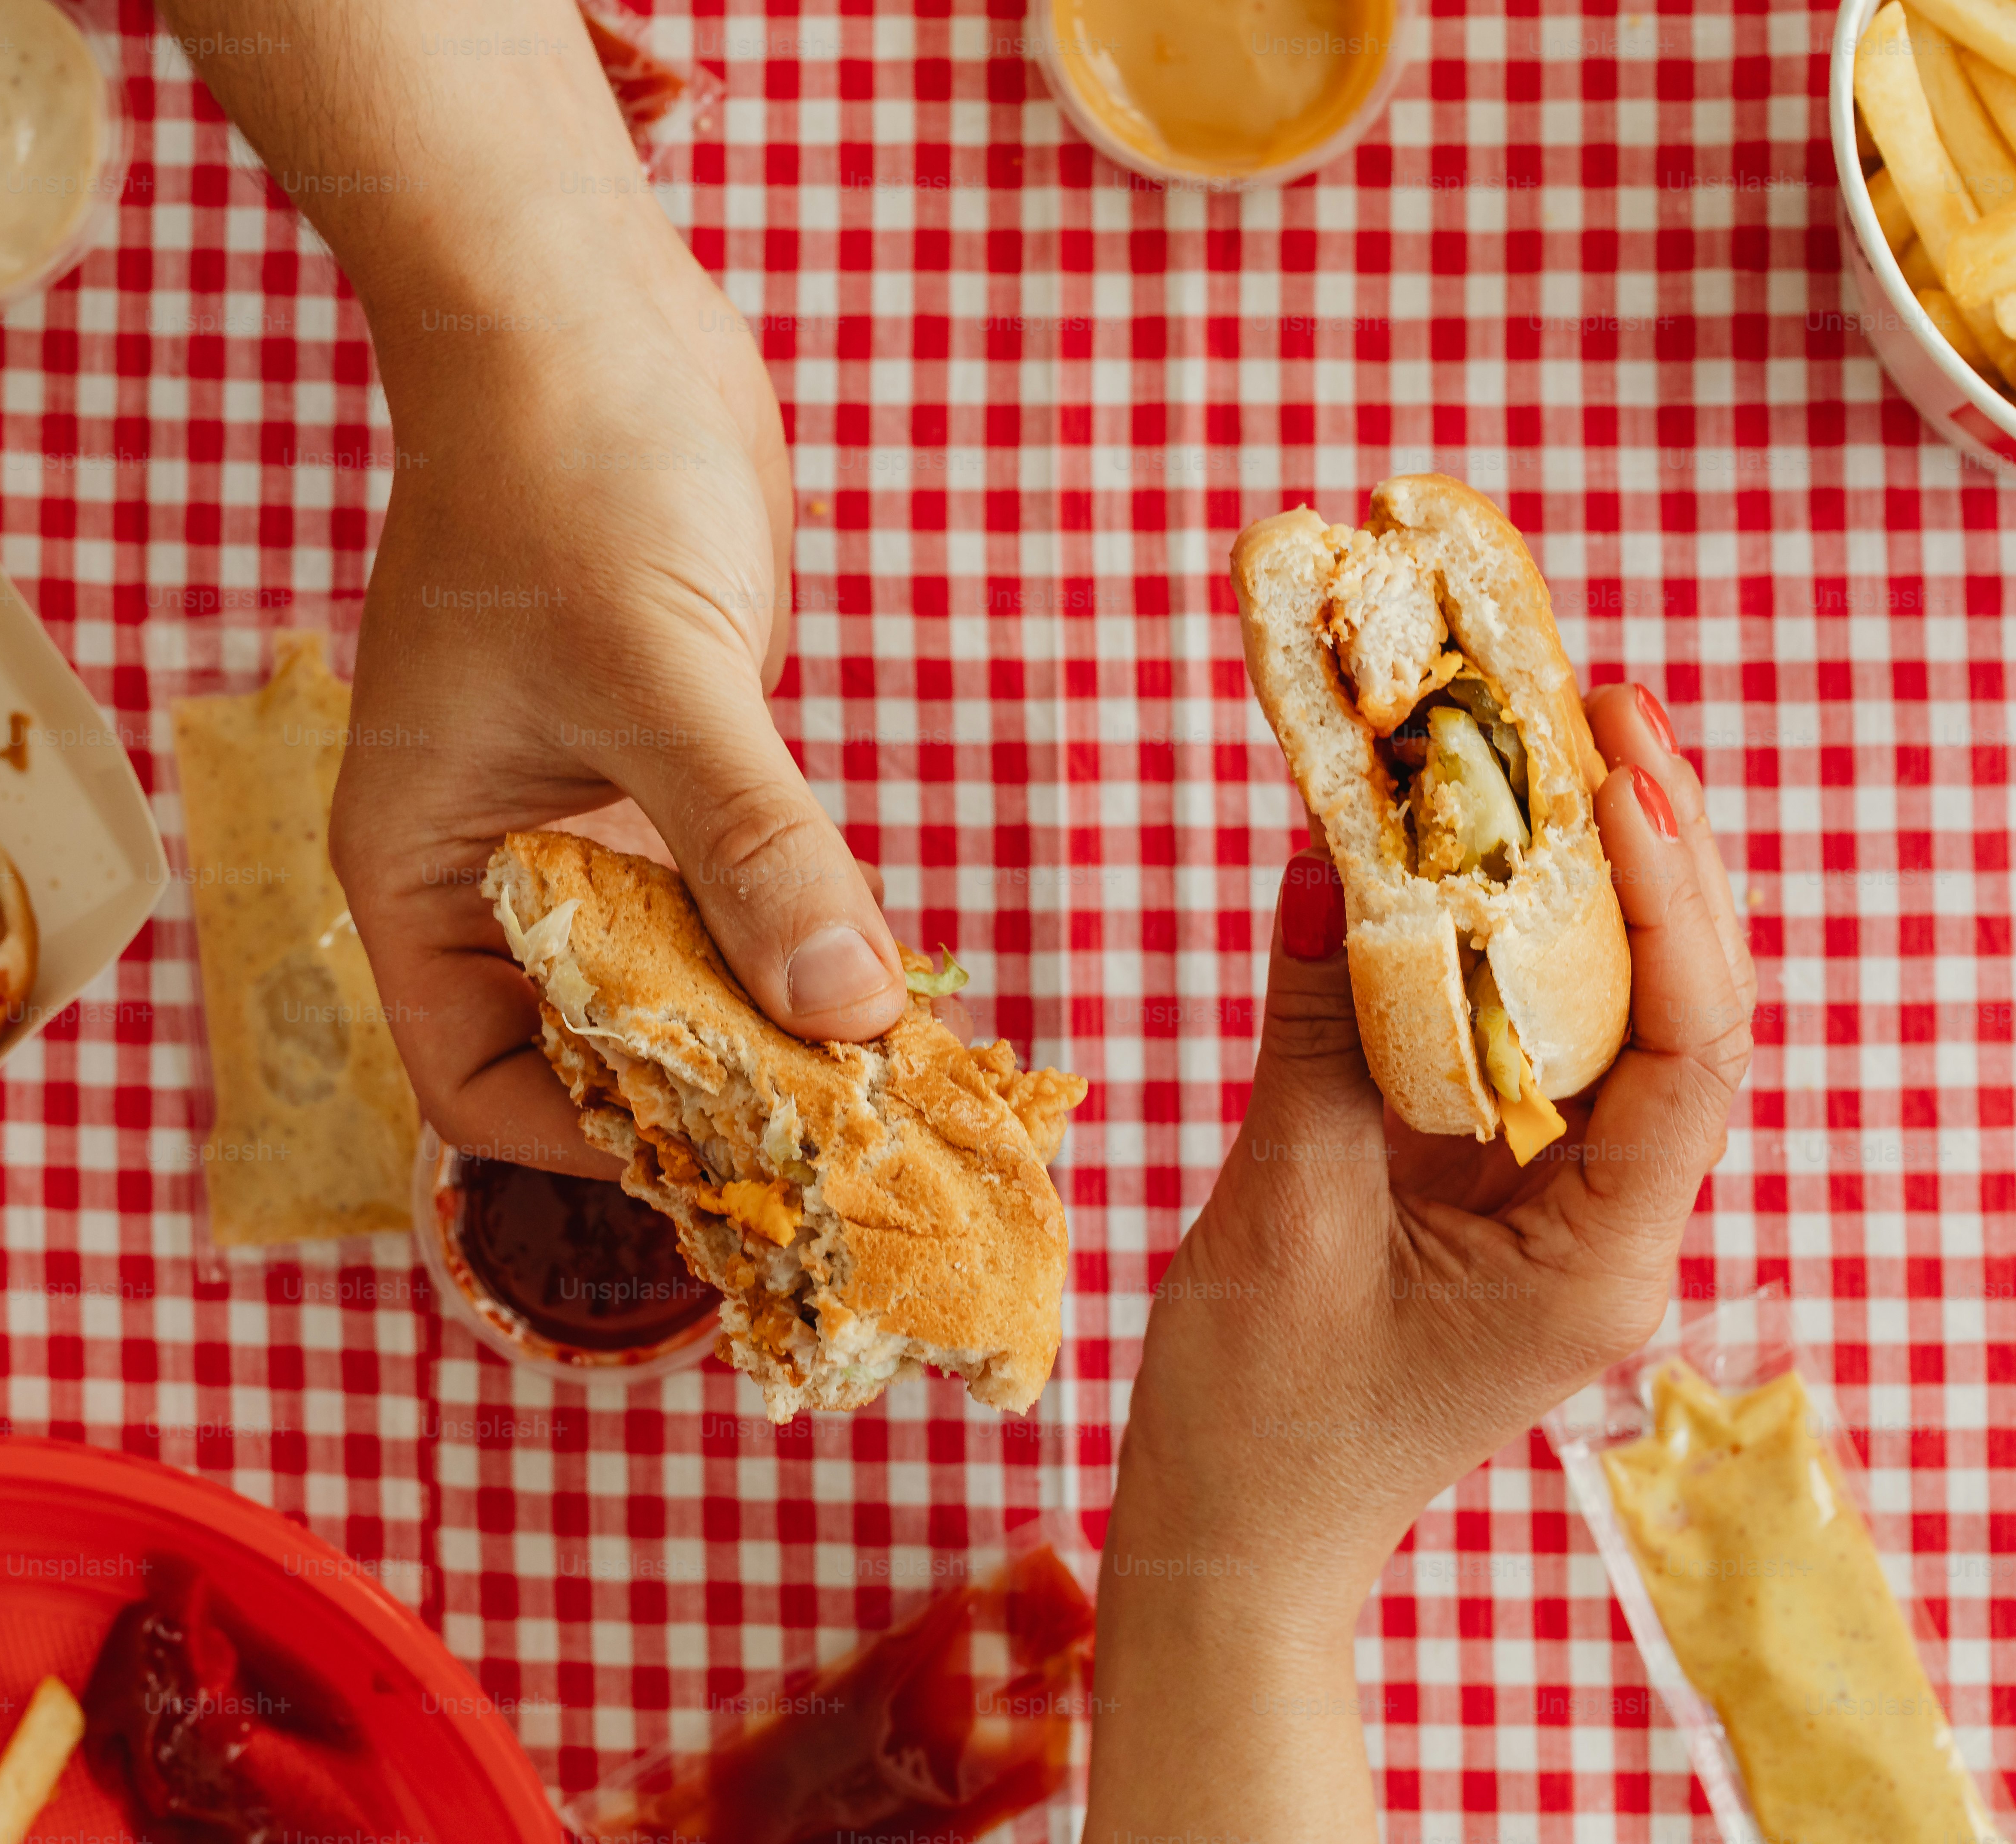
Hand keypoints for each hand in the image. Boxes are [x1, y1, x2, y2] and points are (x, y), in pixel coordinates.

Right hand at [325, 187, 904, 1176]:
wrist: (581, 315)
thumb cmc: (564, 479)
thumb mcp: (655, 677)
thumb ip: (749, 848)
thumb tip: (846, 1012)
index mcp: (424, 872)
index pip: (482, 1085)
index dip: (593, 1148)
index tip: (735, 1174)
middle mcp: (497, 868)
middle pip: (589, 1048)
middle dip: (704, 1100)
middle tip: (842, 1157)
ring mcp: (587, 820)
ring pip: (672, 978)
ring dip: (764, 1027)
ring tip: (880, 1093)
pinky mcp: (670, 770)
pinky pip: (729, 896)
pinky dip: (792, 941)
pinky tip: (879, 983)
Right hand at [1084, 681, 1756, 1835]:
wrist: (1233, 1535)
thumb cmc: (1258, 1413)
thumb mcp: (1283, 1205)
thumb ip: (1323, 1029)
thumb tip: (1330, 858)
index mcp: (1600, 1256)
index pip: (1689, 1044)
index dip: (1668, 893)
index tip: (1620, 768)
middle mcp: (1612, 1227)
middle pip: (1677, 1011)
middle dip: (1651, 851)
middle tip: (1605, 704)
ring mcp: (1559, 1210)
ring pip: (1613, 1019)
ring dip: (1589, 883)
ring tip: (1559, 742)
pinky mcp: (1497, 1194)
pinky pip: (1528, 1048)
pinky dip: (1508, 948)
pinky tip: (1474, 858)